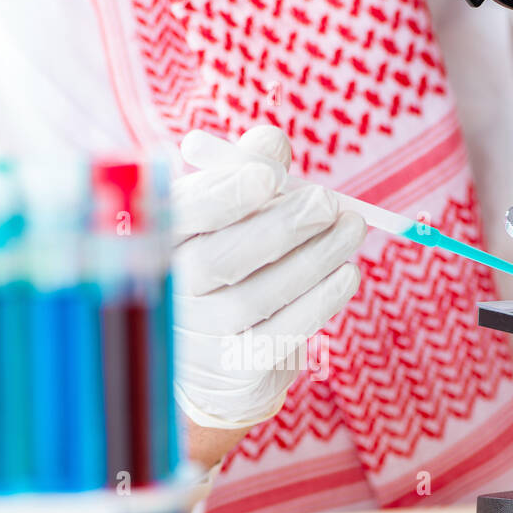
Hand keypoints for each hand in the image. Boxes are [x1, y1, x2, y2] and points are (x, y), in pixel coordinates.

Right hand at [171, 126, 364, 435]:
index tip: (268, 176)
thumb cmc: (229, 260)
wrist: (218, 358)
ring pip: (256, 297)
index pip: (177, 220)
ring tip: (352, 228)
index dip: (221, 197)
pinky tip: (347, 274)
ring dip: (313, 259)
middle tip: (328, 201)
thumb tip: (270, 142)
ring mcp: (199, 338)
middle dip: (280, 227)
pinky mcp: (235, 370)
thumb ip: (250, 171)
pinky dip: (320, 301)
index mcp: (160, 244)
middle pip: (216, 261)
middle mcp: (170, 294)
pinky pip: (282, 334)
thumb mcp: (232, 213)